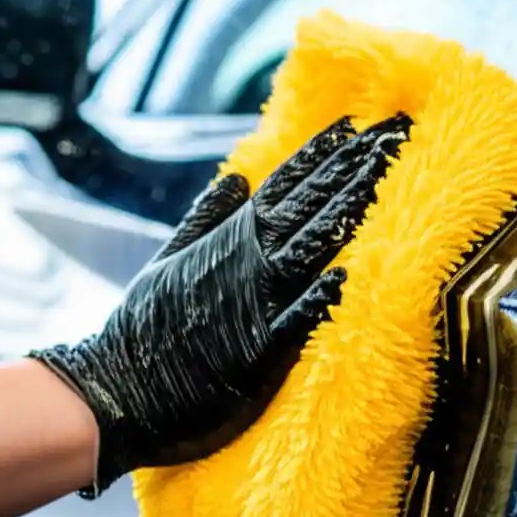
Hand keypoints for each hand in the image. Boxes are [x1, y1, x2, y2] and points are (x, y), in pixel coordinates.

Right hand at [32, 115, 410, 496]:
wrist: (121, 391)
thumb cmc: (147, 327)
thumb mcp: (170, 261)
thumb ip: (206, 219)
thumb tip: (236, 180)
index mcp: (229, 238)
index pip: (284, 185)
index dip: (321, 154)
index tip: (357, 126)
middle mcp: (246, 261)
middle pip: (309, 206)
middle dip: (352, 169)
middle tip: (395, 134)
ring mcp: (254, 304)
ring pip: (309, 249)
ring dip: (346, 214)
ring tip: (383, 180)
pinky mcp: (257, 354)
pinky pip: (293, 321)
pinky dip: (317, 298)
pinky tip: (346, 277)